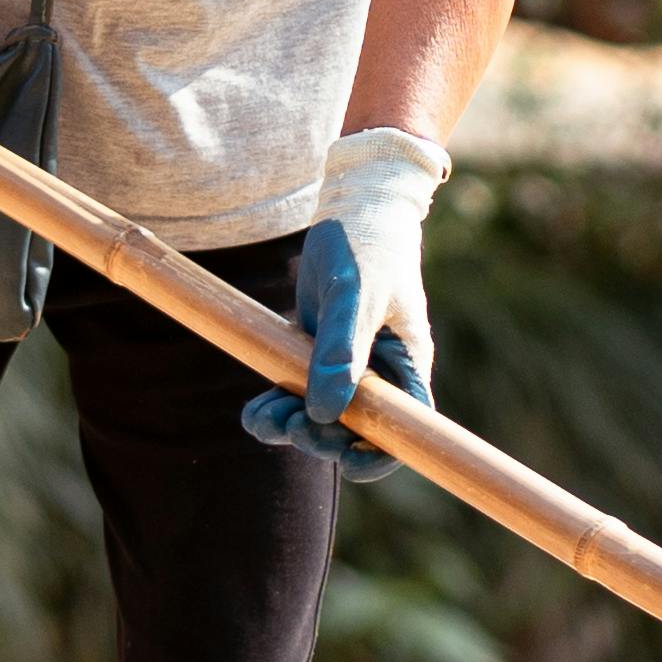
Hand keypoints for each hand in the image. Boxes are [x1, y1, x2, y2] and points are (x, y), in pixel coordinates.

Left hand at [242, 125, 444, 461]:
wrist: (351, 205)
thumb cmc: (368, 245)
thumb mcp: (355, 295)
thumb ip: (341, 352)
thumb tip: (325, 412)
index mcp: (406, 366)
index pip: (404, 430)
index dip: (379, 456)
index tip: (346, 456)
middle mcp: (379, 375)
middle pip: (355, 434)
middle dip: (321, 438)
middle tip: (289, 419)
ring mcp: (346, 368)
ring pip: (320, 420)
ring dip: (291, 427)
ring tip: (263, 415)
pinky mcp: (315, 355)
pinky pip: (296, 396)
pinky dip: (275, 407)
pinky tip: (256, 407)